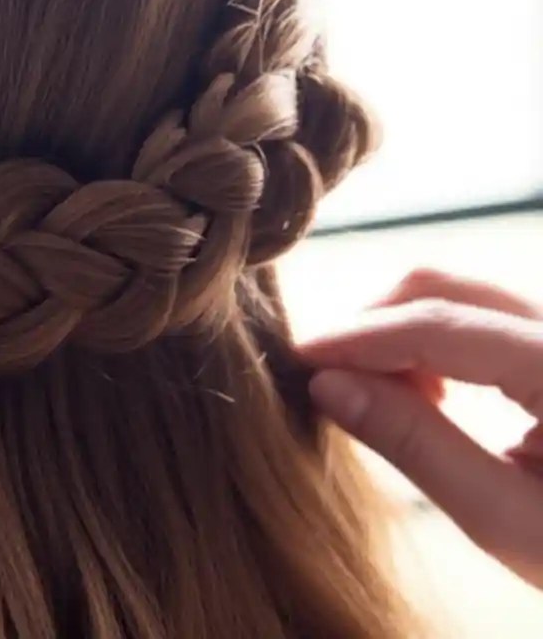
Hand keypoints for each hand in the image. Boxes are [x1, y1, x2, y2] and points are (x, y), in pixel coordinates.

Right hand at [300, 269, 542, 587]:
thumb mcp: (505, 519)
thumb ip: (415, 445)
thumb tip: (329, 386)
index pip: (440, 324)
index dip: (358, 337)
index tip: (299, 359)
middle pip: (451, 287)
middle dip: (377, 325)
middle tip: (332, 382)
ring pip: (468, 297)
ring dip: (406, 334)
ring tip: (384, 401)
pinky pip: (491, 320)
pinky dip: (442, 344)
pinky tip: (432, 397)